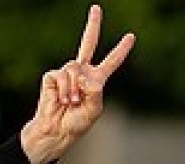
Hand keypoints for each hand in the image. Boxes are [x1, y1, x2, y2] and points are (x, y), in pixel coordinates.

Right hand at [20, 4, 135, 163]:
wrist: (56, 131)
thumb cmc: (76, 123)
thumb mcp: (94, 110)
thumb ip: (95, 92)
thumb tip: (85, 76)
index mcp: (96, 81)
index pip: (111, 62)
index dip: (121, 50)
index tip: (131, 37)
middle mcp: (82, 73)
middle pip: (88, 43)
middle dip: (93, 25)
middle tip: (97, 8)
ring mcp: (67, 73)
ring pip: (75, 68)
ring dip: (74, 88)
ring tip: (72, 102)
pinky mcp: (52, 76)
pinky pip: (61, 75)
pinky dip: (64, 89)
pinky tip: (62, 100)